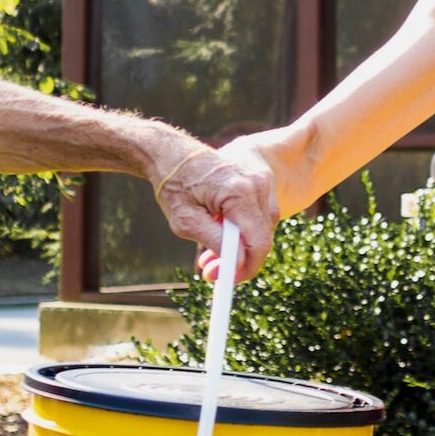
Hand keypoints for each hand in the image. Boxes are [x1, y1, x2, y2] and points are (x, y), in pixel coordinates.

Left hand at [152, 137, 275, 283]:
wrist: (171, 154)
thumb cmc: (174, 185)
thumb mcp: (186, 221)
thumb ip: (215, 242)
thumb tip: (238, 263)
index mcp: (239, 193)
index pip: (258, 242)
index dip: (246, 268)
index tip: (226, 281)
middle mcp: (256, 184)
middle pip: (263, 236)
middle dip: (240, 259)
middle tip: (211, 271)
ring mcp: (260, 180)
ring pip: (263, 227)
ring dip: (241, 245)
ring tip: (209, 254)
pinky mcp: (258, 180)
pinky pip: (260, 214)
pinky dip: (244, 229)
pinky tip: (220, 233)